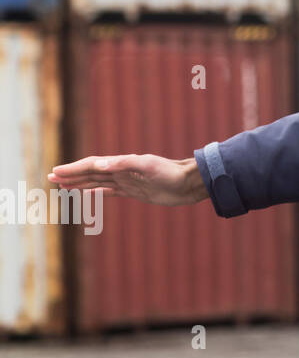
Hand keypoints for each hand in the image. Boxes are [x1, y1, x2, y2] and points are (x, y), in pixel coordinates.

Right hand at [48, 154, 207, 206]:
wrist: (189, 183)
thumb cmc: (171, 172)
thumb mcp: (148, 166)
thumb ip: (124, 163)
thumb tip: (99, 164)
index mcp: (121, 163)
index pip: (91, 165)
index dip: (73, 169)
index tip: (55, 173)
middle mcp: (122, 171)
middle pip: (90, 173)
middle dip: (71, 175)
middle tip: (51, 178)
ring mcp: (128, 181)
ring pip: (97, 182)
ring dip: (80, 183)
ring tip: (63, 186)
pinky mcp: (135, 191)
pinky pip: (111, 191)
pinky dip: (97, 192)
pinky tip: (89, 194)